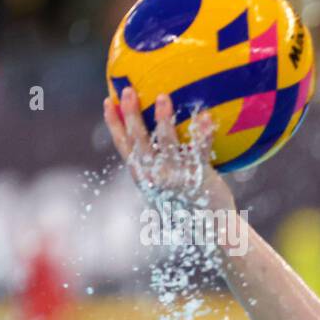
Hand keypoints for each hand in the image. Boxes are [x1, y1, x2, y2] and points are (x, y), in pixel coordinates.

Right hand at [103, 86, 234, 212]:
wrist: (213, 228)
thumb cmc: (191, 201)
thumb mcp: (169, 184)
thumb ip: (162, 163)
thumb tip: (160, 134)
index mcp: (144, 176)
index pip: (124, 146)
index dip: (114, 124)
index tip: (106, 101)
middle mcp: (156, 176)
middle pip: (139, 141)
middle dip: (130, 114)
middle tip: (128, 90)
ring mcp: (176, 177)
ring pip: (166, 144)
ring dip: (162, 119)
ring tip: (163, 97)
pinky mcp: (198, 178)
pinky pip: (199, 151)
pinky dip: (202, 133)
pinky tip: (205, 115)